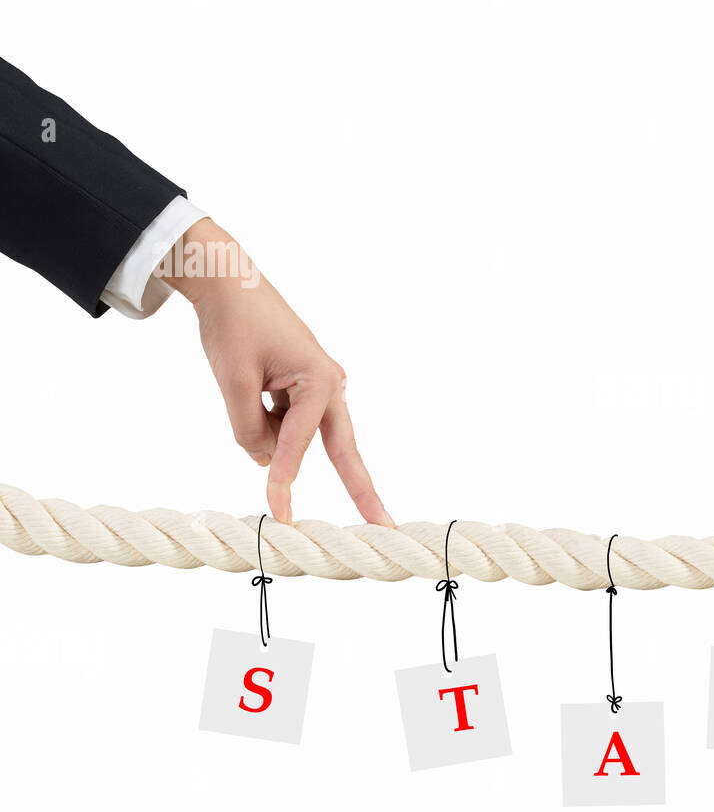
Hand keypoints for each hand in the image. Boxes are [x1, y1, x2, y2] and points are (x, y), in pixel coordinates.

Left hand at [163, 218, 392, 525]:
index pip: (299, 443)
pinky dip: (265, 419)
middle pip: (343, 449)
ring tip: (248, 378)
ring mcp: (322, 389)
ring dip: (268, 429)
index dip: (283, 480)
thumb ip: (248, 431)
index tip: (280, 517)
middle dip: (362, 489)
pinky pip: (286, 423)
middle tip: (385, 527)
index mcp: (320, 381)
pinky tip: (254, 383)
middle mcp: (331, 387)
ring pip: (297, 437)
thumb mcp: (232, 381)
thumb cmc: (233, 326)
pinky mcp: (307, 391)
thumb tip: (264, 464)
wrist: (229, 284)